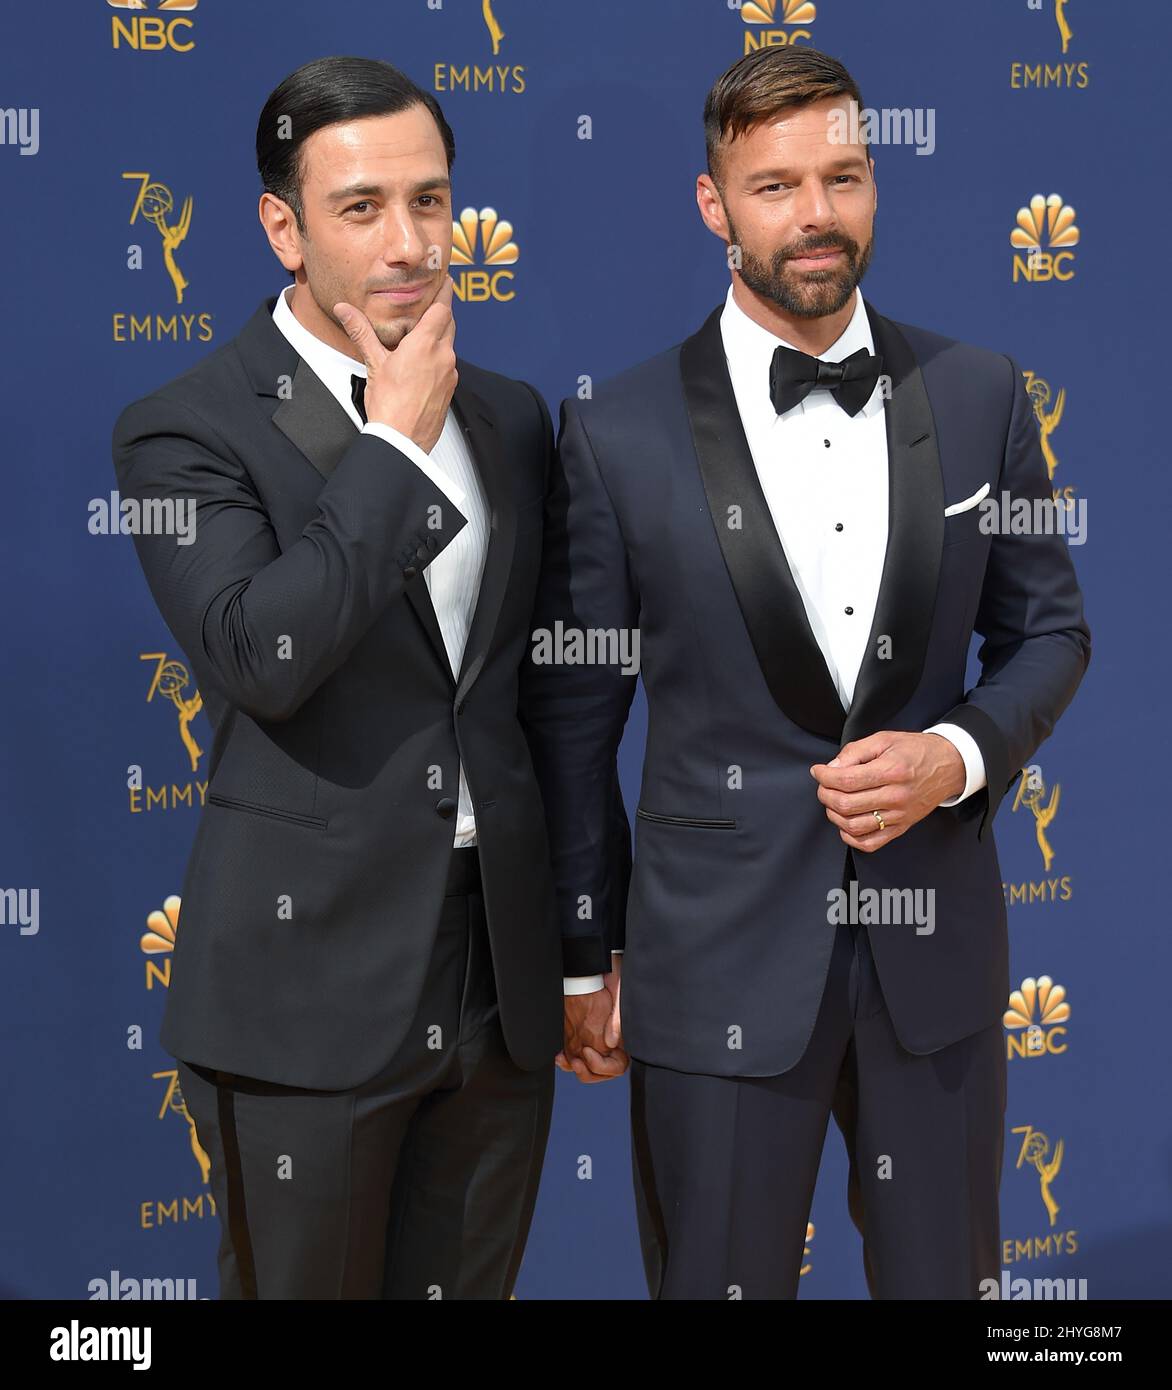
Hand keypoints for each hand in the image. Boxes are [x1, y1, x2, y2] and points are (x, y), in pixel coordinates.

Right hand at [333, 277, 456, 452]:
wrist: (403, 441)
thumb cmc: (389, 406)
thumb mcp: (373, 364)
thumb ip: (361, 332)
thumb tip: (345, 310)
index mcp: (425, 345)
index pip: (442, 309)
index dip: (445, 293)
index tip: (446, 281)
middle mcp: (443, 356)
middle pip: (449, 324)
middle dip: (443, 311)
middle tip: (436, 301)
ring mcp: (449, 374)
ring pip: (450, 344)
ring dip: (441, 335)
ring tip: (427, 331)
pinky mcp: (450, 389)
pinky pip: (449, 364)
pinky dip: (440, 355)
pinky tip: (426, 361)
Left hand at [556, 954, 626, 1082]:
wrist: (593, 974)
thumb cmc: (611, 981)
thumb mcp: (619, 997)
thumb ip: (617, 1022)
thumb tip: (611, 1043)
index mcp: (623, 1039)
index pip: (618, 1066)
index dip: (603, 1065)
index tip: (587, 1052)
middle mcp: (611, 1045)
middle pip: (601, 1073)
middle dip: (588, 1072)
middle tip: (575, 1062)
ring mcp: (596, 1044)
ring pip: (587, 1069)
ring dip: (575, 1068)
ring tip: (564, 1060)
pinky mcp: (582, 1039)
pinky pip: (575, 1059)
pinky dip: (567, 1062)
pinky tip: (559, 1057)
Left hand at [811, 731, 964, 851]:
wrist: (949, 766)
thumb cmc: (916, 751)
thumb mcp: (884, 739)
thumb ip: (855, 751)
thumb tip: (832, 767)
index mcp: (891, 771)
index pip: (846, 780)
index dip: (824, 776)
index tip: (818, 771)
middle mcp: (896, 796)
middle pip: (846, 804)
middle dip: (824, 794)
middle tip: (823, 785)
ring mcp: (899, 815)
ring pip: (854, 826)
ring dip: (834, 815)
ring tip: (833, 801)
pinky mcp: (901, 827)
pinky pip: (870, 843)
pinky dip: (851, 837)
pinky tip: (845, 824)